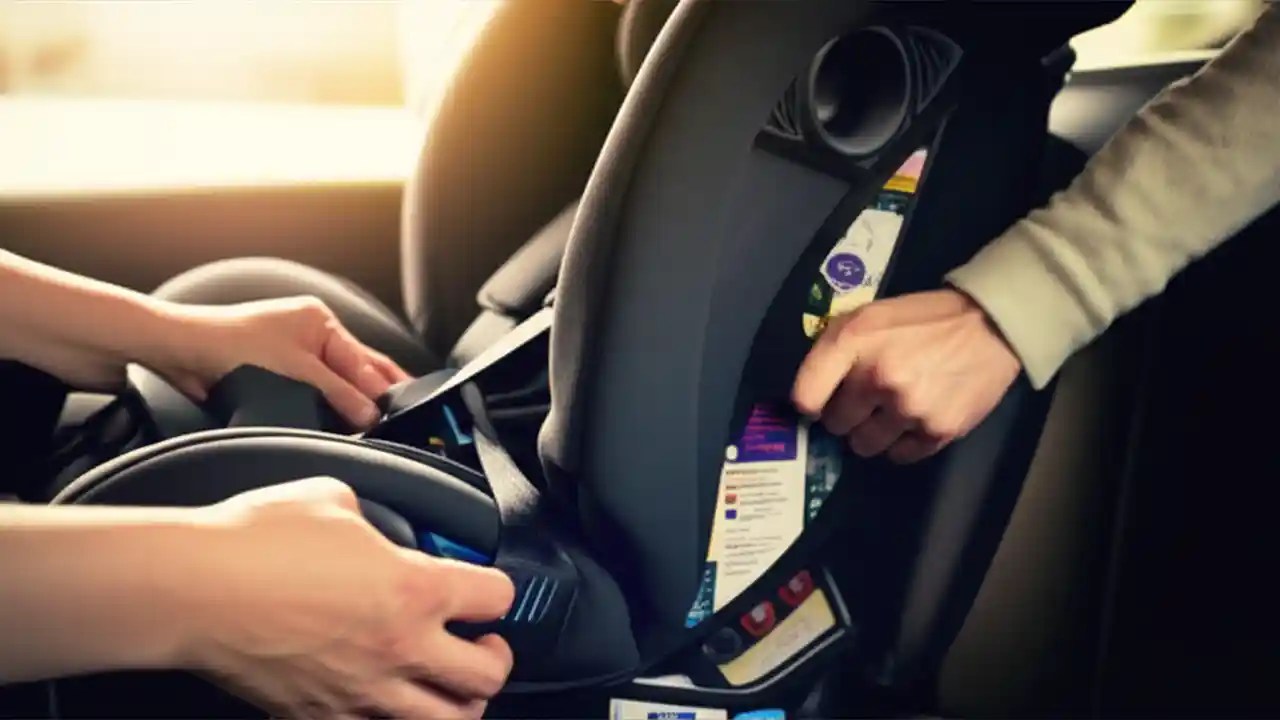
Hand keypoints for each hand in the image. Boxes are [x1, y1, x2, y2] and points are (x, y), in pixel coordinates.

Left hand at [154, 297, 411, 428]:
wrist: (179, 349)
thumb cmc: (229, 343)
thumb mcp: (294, 367)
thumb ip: (337, 392)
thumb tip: (370, 415)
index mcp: (321, 321)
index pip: (364, 360)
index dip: (382, 390)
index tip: (397, 417)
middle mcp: (312, 334)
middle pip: (357, 369)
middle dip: (377, 394)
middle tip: (403, 420)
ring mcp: (295, 355)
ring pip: (337, 385)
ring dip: (351, 405)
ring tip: (373, 429)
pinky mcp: (278, 376)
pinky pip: (315, 395)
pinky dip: (328, 409)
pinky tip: (338, 427)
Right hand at [186, 478, 514, 718]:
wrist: (192, 590)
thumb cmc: (255, 541)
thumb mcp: (332, 499)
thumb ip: (370, 516)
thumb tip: (371, 523)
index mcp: (416, 589)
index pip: (498, 597)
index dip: (495, 591)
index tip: (483, 592)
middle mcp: (401, 647)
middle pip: (488, 676)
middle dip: (493, 659)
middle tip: (480, 645)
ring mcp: (364, 692)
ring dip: (456, 704)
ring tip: (446, 687)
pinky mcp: (321, 717)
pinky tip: (382, 704)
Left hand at [792, 288, 1021, 463]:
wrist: (990, 325)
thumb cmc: (921, 320)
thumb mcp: (869, 317)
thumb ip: (834, 350)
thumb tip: (810, 395)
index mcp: (853, 341)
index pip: (805, 397)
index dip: (811, 403)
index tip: (821, 402)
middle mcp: (877, 377)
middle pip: (835, 425)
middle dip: (845, 415)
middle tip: (866, 400)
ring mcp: (908, 408)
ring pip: (864, 446)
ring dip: (873, 432)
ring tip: (892, 410)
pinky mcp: (938, 430)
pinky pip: (899, 456)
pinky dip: (902, 443)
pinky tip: (914, 419)